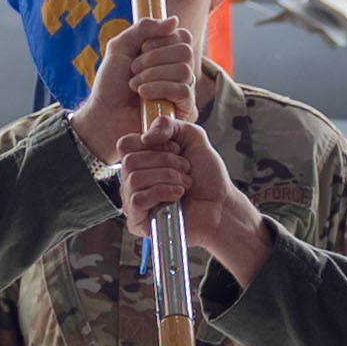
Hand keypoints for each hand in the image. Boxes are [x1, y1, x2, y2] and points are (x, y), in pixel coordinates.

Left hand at [67, 18, 200, 166]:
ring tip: (135, 85)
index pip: (183, 37)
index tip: (141, 49)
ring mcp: (183, 92)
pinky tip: (143, 94)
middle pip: (185, 52)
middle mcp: (180, 72)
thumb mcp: (120, 48)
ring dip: (153, 75)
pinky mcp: (184, 111)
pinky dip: (159, 88)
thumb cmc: (111, 84)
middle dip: (154, 58)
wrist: (103, 114)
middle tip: (134, 69)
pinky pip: (183, 91)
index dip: (162, 40)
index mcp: (168, 55)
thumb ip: (143, 29)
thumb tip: (174, 20)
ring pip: (184, 70)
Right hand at [116, 113, 268, 279]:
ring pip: (135, 179)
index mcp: (142, 161)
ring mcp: (134, 201)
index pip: (125, 144)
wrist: (221, 204)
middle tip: (185, 169)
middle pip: (129, 160)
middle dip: (165, 161)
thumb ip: (169, 124)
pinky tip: (178, 195)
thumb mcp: (193, 137)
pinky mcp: (139, 221)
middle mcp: (134, 180)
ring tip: (184, 184)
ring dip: (168, 177)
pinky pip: (137, 199)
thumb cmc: (208, 177)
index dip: (152, 144)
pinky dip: (162, 192)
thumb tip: (145, 136)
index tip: (175, 150)